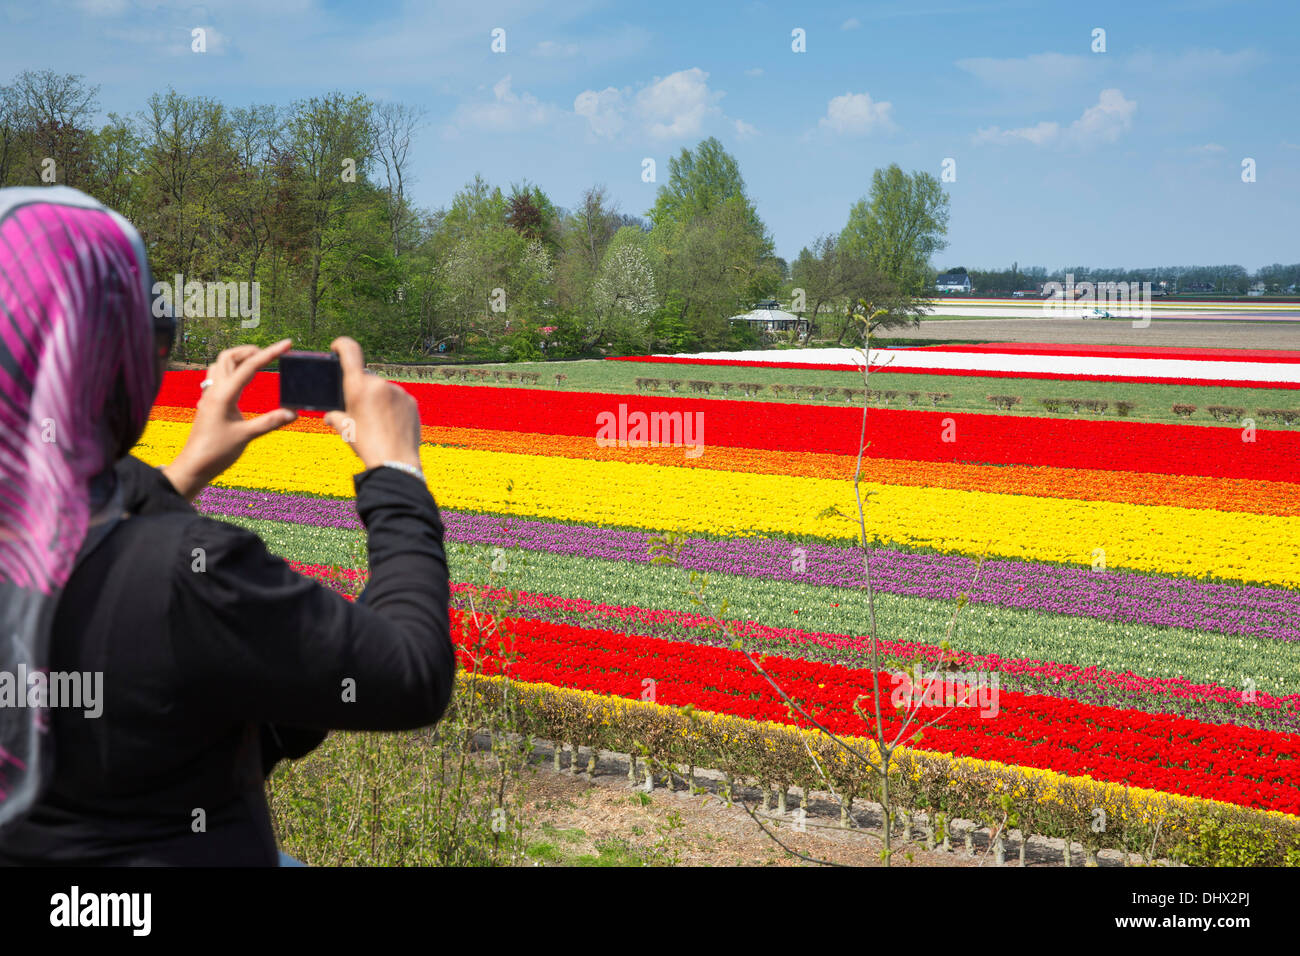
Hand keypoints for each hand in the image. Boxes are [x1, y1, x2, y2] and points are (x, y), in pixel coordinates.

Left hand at [162, 340, 297, 500]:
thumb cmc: (215, 453)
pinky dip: (230, 370)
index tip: (287, 344)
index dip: (270, 353)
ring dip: (238, 358)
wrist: (193, 467)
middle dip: (250, 351)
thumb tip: (293, 412)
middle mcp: (214, 391)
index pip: (250, 367)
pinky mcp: (208, 404)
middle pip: (229, 356)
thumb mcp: (246, 437)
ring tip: (257, 362)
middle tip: (270, 354)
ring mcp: (209, 396)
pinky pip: (216, 377)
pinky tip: (240, 380)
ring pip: (220, 364)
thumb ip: (269, 422)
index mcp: (224, 395)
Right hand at [323, 337, 421, 471]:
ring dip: (378, 399)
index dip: (341, 345)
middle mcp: (379, 384)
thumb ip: (335, 416)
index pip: (350, 350)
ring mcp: (398, 392)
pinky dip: (392, 407)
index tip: (337, 347)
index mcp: (358, 386)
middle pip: (366, 377)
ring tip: (377, 422)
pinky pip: (398, 399)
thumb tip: (331, 415)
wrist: (396, 462)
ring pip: (382, 389)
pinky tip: (390, 424)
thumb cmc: (367, 446)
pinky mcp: (411, 402)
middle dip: (361, 388)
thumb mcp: (345, 430)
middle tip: (359, 408)